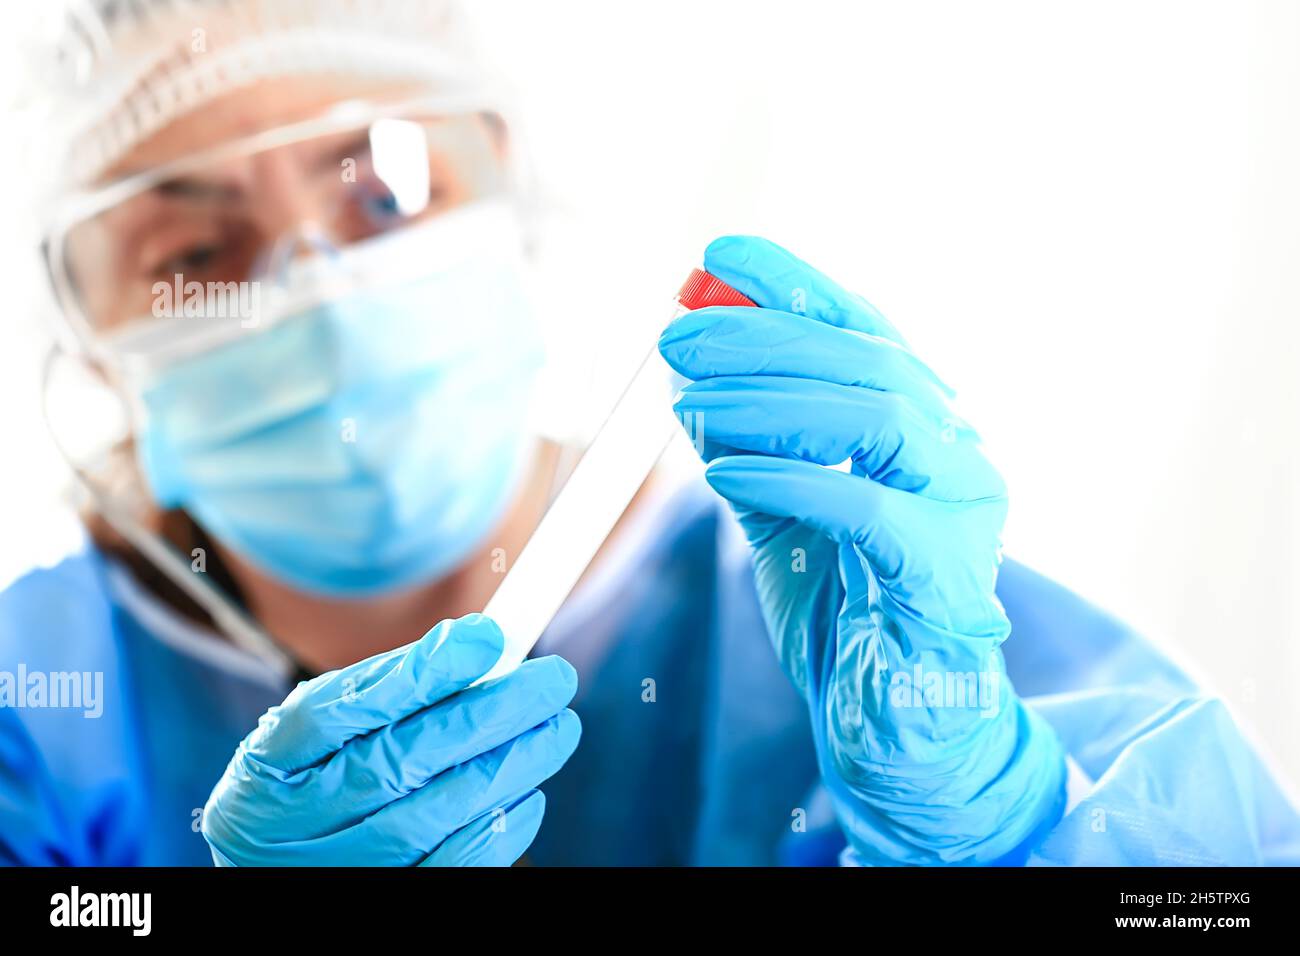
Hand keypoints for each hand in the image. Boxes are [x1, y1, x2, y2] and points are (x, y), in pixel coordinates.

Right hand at [201, 614, 579, 865]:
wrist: (290, 856)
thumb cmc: (323, 771)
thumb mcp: (332, 724)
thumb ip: (392, 685)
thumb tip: (483, 644)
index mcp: (268, 764)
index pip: (336, 711)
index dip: (415, 674)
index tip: (488, 639)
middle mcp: (286, 826)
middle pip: (394, 764)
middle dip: (487, 715)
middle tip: (554, 679)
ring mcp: (330, 872)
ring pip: (429, 818)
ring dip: (508, 768)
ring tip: (559, 729)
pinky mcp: (380, 900)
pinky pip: (446, 870)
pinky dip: (496, 831)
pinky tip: (528, 793)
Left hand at [660, 236, 1064, 864]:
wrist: (893, 713)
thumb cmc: (840, 602)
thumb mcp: (780, 505)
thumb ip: (747, 439)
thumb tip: (686, 368)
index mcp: (920, 418)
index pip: (861, 324)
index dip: (792, 281)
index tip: (714, 256)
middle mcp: (956, 444)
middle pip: (863, 357)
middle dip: (759, 338)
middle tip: (674, 340)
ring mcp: (964, 503)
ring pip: (873, 416)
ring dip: (766, 400)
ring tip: (686, 402)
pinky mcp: (948, 568)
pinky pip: (867, 507)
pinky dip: (790, 478)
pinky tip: (724, 471)